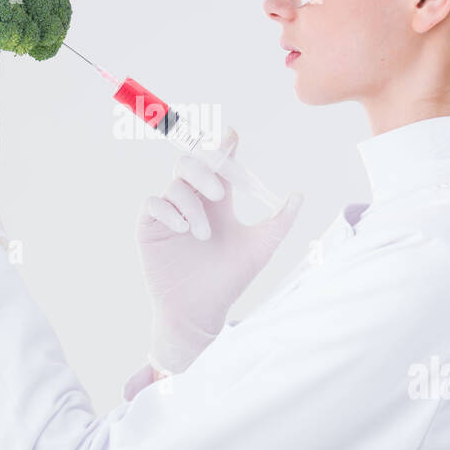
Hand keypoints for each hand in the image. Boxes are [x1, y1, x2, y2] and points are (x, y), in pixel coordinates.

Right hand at [136, 128, 301, 373]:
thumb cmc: (229, 280)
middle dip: (206, 169)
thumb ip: (280, 221)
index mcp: (218, 199)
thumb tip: (300, 194)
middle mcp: (193, 200)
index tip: (232, 137)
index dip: (223, 145)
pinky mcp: (150, 227)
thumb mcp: (261, 248)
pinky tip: (182, 229)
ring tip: (203, 235)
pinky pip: (153, 203)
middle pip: (192, 162)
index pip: (219, 162)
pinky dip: (169, 210)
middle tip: (222, 193)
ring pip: (175, 184)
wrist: (201, 311)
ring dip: (193, 206)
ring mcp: (170, 212)